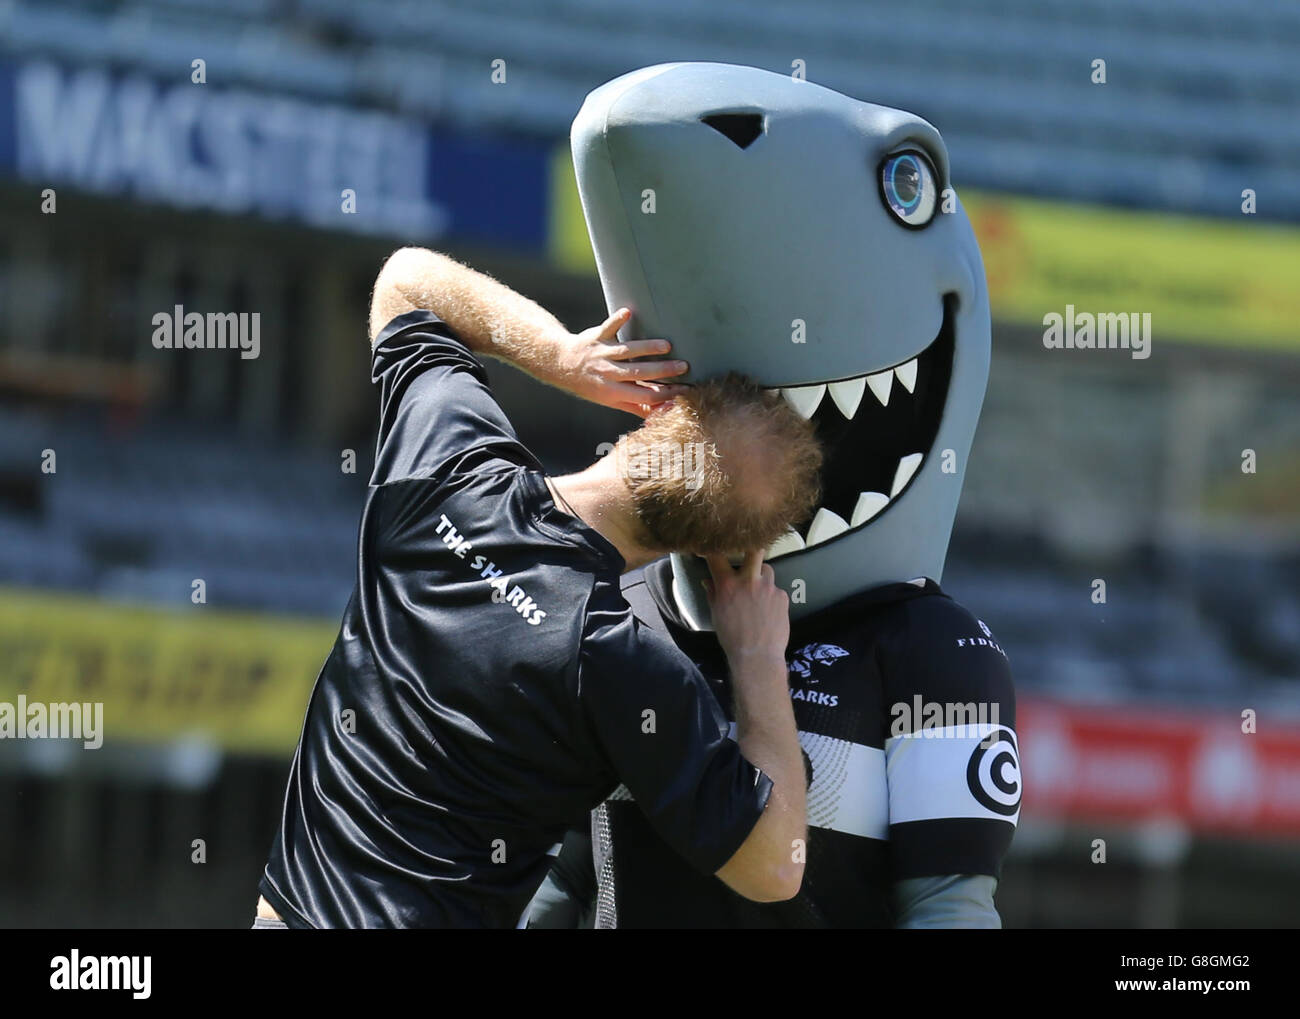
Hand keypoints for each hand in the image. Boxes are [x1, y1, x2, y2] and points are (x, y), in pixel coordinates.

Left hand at [560, 308, 689, 416]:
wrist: (561, 364)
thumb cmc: (592, 384)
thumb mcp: (611, 400)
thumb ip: (636, 405)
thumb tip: (663, 411)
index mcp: (613, 392)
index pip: (644, 394)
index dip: (665, 393)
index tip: (685, 388)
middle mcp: (607, 373)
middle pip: (639, 372)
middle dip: (663, 370)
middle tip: (684, 366)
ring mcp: (602, 353)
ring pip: (628, 350)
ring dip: (648, 347)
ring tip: (667, 346)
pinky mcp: (597, 336)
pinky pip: (608, 327)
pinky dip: (618, 320)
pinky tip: (629, 313)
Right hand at [703, 551, 790, 667]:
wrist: (757, 656)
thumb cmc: (731, 637)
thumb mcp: (716, 614)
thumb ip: (713, 594)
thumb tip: (709, 580)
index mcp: (728, 584)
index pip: (717, 556)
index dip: (714, 549)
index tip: (713, 548)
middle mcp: (749, 580)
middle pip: (754, 549)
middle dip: (752, 546)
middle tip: (748, 552)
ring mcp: (768, 587)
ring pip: (767, 570)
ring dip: (761, 576)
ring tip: (758, 590)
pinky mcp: (783, 596)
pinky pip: (776, 590)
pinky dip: (771, 596)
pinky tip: (768, 610)